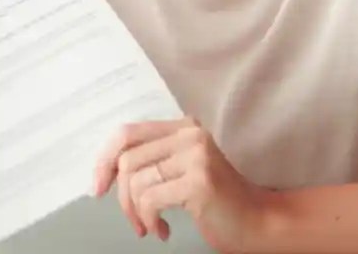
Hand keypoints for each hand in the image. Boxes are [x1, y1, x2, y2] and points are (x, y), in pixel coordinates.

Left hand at [92, 117, 270, 250]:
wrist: (259, 222)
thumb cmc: (217, 201)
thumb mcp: (181, 170)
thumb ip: (152, 160)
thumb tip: (104, 171)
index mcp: (183, 127)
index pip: (127, 133)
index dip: (104, 160)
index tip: (97, 186)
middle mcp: (190, 134)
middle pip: (127, 160)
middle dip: (122, 196)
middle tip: (133, 219)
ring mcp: (196, 156)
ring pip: (136, 182)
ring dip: (136, 213)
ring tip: (151, 227)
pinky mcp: (199, 181)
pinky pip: (150, 200)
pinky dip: (149, 220)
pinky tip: (162, 231)